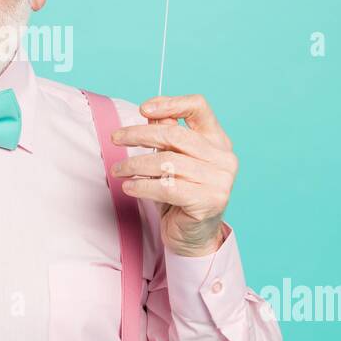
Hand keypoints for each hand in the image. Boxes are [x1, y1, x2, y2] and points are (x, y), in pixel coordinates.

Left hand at [109, 94, 236, 257]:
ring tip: (118, 170)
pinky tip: (129, 187)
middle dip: (139, 134)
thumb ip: (168, 136)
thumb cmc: (181, 195)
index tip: (143, 110)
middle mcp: (224, 158)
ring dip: (135, 164)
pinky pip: (166, 187)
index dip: (170, 103)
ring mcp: (219, 181)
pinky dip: (142, 186)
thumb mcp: (174, 161)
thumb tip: (150, 115)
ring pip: (167, 162)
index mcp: (218, 141)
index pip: (199, 107)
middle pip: (175, 134)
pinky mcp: (208, 201)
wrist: (193, 236)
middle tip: (116, 138)